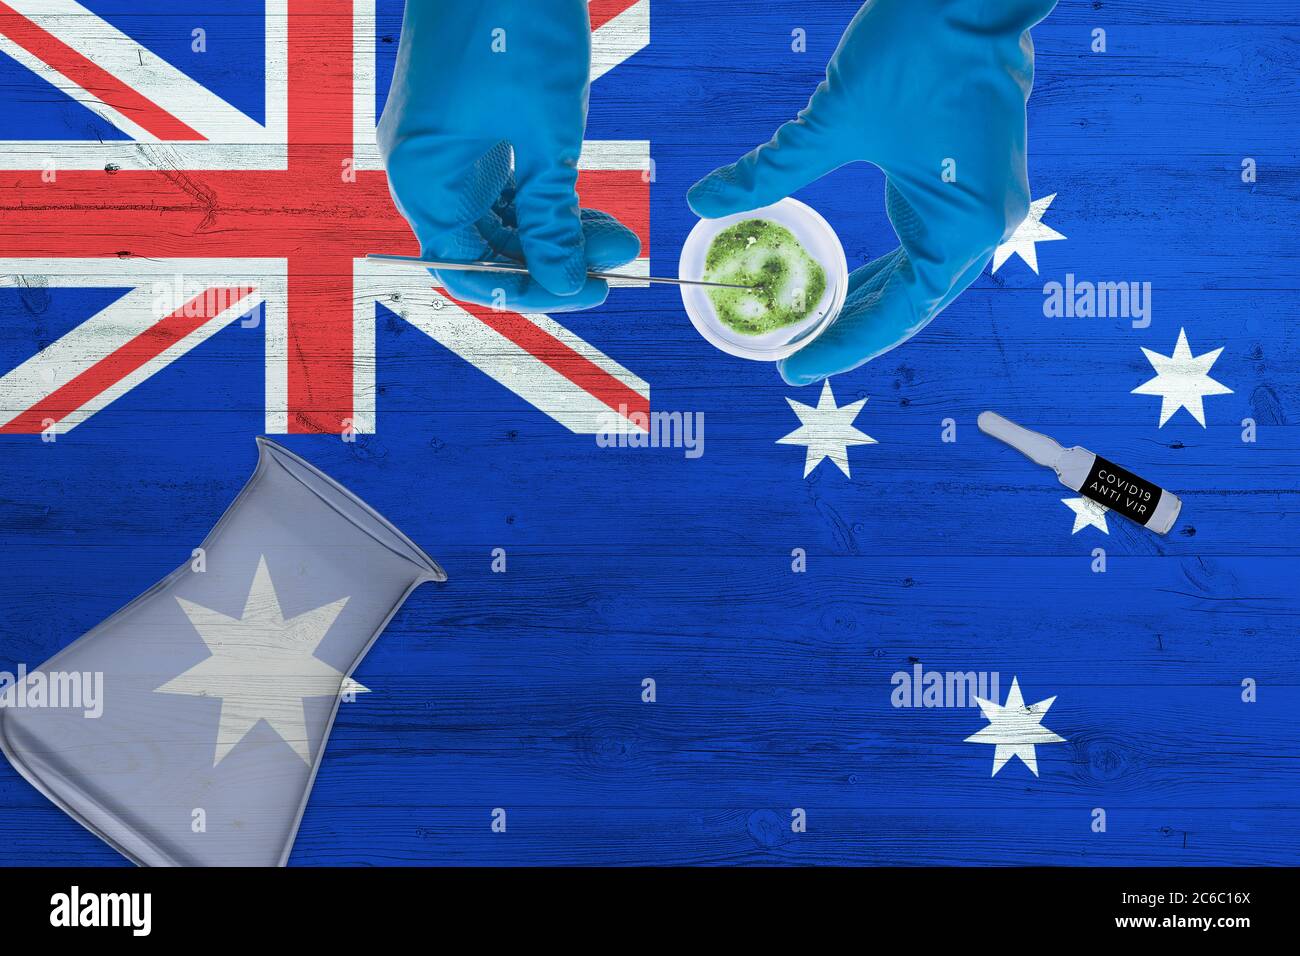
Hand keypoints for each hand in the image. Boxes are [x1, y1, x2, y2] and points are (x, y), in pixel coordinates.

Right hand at [378, 0, 639, 312]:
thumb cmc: (515, 25)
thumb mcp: (546, 137)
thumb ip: (552, 218)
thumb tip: (565, 284)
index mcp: (424, 180)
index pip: (470, 270)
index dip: (530, 291)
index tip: (590, 290)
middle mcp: (423, 169)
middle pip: (486, 247)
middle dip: (554, 258)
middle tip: (619, 260)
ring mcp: (443, 146)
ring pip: (499, 216)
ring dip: (555, 229)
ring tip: (619, 234)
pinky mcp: (464, 124)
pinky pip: (501, 182)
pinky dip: (543, 196)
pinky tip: (588, 204)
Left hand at [688, 0, 1057, 383]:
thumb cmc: (914, 47)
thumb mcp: (833, 119)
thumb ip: (770, 169)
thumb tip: (702, 200)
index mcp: (960, 229)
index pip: (897, 314)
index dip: (842, 346)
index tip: (792, 367)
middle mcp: (983, 230)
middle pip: (911, 307)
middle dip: (851, 332)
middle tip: (794, 356)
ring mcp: (984, 209)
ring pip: (920, 281)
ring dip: (869, 304)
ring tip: (814, 328)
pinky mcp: (973, 186)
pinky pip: (928, 247)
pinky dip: (888, 270)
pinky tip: (848, 283)